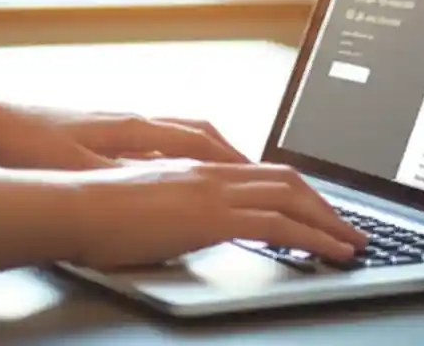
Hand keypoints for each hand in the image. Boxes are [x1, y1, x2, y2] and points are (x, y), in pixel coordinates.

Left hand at [0, 107, 249, 169]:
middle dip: (229, 151)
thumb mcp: (79, 170)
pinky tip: (172, 169)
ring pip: (176, 133)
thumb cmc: (30, 145)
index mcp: (132, 128)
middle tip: (254, 172)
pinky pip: (156, 140)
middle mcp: (131, 121)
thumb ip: (121, 180)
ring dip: (205, 151)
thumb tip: (160, 189)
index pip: (197, 141)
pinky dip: (178, 154)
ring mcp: (117, 125)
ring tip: (223, 169)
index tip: (256, 173)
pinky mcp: (102, 133)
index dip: (231, 158)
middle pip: (195, 131)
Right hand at [69, 160, 367, 267]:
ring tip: (352, 243)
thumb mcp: (144, 210)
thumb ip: (174, 215)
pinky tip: (332, 253)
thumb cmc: (93, 214)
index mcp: (196, 170)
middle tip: (348, 228)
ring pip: (293, 196)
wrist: (72, 206)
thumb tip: (186, 232)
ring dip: (329, 220)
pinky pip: (280, 226)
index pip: (261, 174)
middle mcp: (212, 173)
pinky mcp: (213, 217)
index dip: (296, 191)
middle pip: (287, 179)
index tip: (316, 211)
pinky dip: (315, 239)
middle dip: (323, 204)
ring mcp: (215, 191)